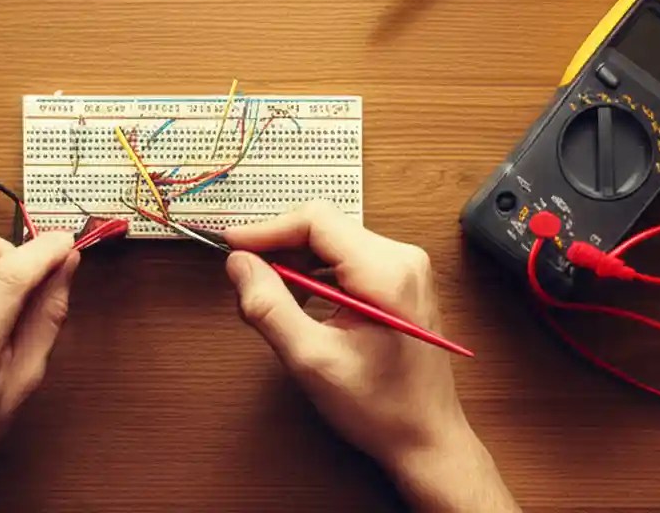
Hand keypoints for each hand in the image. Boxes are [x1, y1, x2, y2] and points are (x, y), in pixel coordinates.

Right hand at [224, 201, 516, 512]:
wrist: (427, 438)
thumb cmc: (382, 408)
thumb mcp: (312, 360)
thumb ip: (269, 307)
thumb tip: (239, 266)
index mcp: (386, 271)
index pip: (315, 220)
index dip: (267, 229)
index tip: (232, 246)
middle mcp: (402, 259)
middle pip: (323, 227)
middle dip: (278, 249)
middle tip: (246, 280)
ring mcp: (405, 268)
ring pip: (331, 242)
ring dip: (295, 263)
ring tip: (272, 300)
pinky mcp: (400, 281)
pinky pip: (346, 259)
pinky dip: (315, 275)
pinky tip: (300, 304)